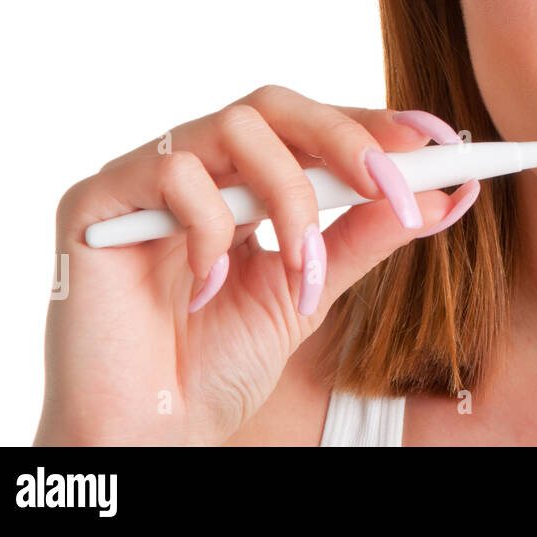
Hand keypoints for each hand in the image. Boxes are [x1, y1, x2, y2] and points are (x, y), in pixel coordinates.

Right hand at [33, 84, 478, 445]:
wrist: (147, 431)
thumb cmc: (215, 364)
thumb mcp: (308, 292)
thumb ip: (362, 239)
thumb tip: (440, 197)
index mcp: (241, 183)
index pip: (309, 126)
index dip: (370, 125)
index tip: (437, 140)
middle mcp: (195, 166)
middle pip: (274, 105)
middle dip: (344, 138)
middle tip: (390, 181)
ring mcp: (144, 177)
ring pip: (235, 127)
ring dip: (289, 198)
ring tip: (300, 272)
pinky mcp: (97, 201)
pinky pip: (173, 173)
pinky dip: (210, 228)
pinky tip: (208, 287)